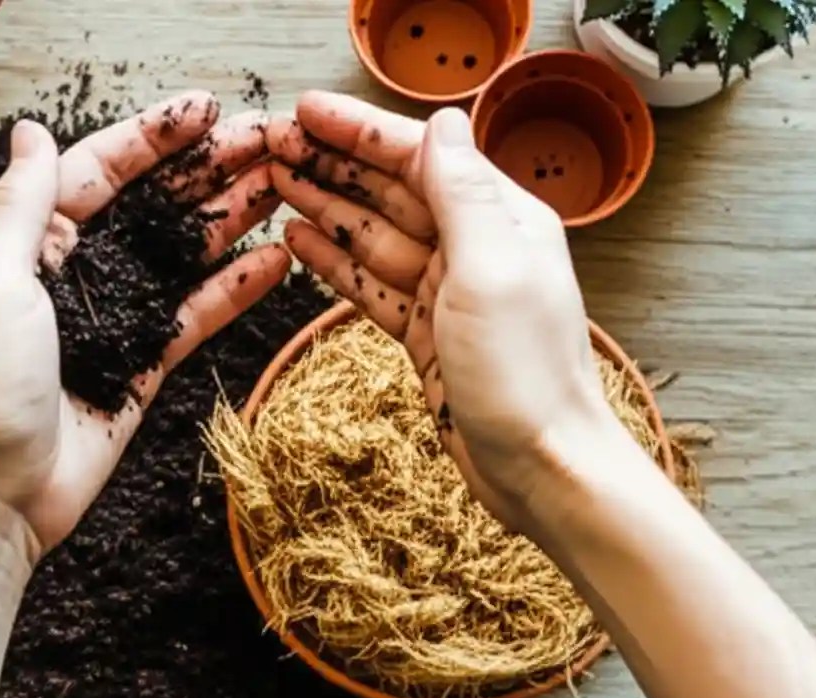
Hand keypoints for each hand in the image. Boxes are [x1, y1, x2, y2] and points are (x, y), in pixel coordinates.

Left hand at [0, 93, 288, 555]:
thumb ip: (20, 205)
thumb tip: (32, 133)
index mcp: (28, 242)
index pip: (99, 169)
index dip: (153, 137)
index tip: (206, 109)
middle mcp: (75, 271)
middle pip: (151, 203)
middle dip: (208, 168)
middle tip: (268, 139)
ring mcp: (116, 315)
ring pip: (181, 252)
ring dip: (230, 216)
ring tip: (283, 183)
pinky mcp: (145, 362)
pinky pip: (196, 313)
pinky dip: (234, 287)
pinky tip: (275, 259)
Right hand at [267, 91, 609, 524]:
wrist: (542, 468)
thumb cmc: (526, 375)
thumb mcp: (492, 270)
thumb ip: (463, 193)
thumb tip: (443, 121)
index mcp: (501, 218)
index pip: (420, 156)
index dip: (359, 131)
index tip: (306, 112)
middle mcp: (475, 246)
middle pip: (391, 190)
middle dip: (332, 164)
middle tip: (273, 144)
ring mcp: (448, 291)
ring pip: (374, 235)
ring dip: (325, 206)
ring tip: (274, 182)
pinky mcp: (427, 332)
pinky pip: (372, 283)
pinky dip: (335, 262)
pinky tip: (299, 240)